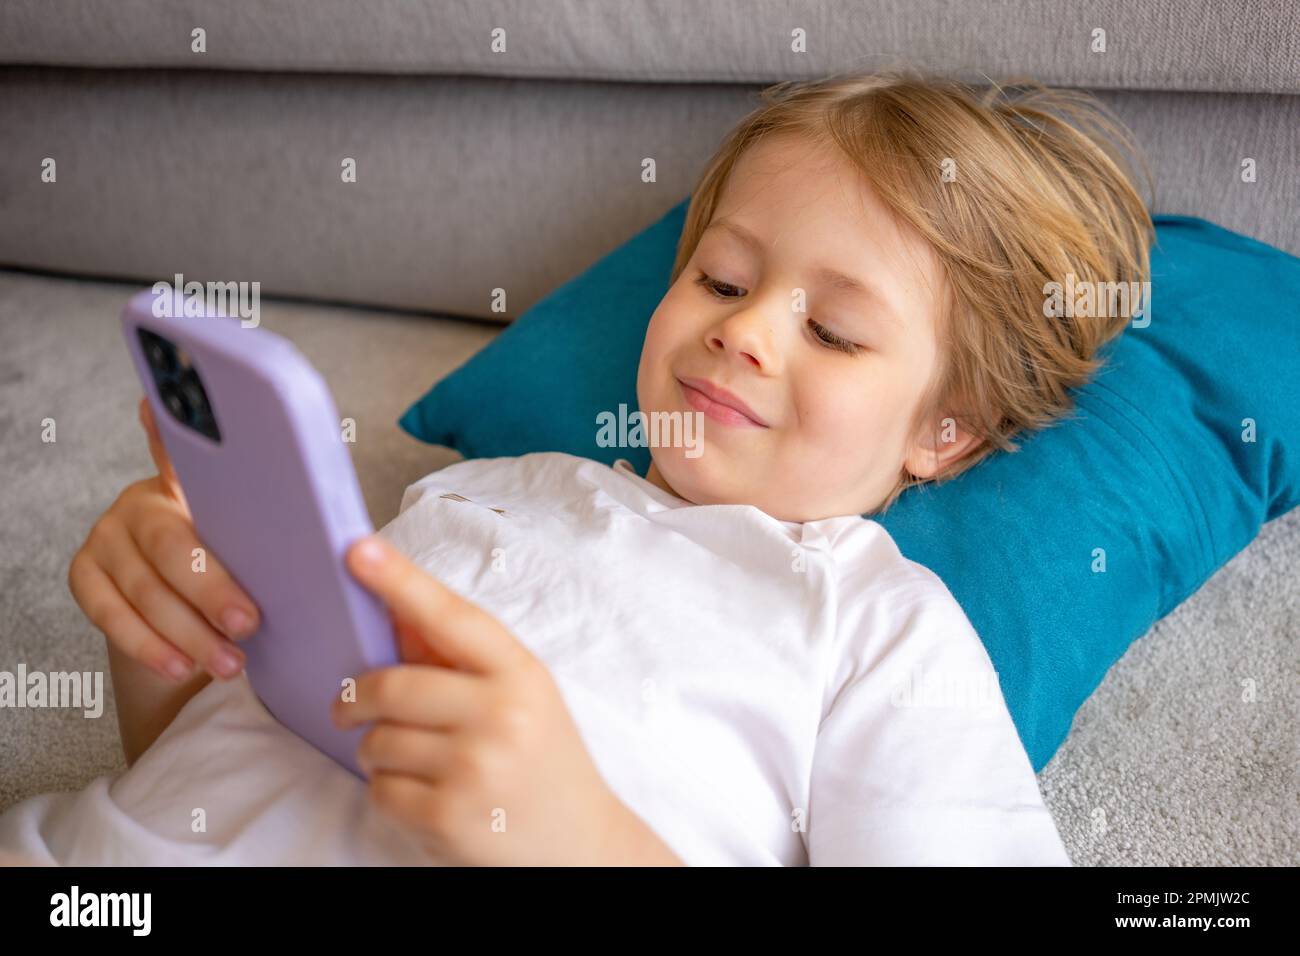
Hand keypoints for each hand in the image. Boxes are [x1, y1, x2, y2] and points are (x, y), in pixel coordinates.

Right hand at [67, 397, 260, 682]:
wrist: (189, 612)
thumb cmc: (239, 569)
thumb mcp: (257, 543)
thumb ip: (272, 531)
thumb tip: (336, 543)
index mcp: (186, 483)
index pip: (179, 450)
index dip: (165, 429)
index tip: (157, 404)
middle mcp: (138, 502)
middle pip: (168, 543)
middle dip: (210, 587)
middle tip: (249, 622)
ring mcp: (105, 538)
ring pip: (142, 589)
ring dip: (188, 632)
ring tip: (231, 660)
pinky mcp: (84, 577)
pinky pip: (110, 617)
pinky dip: (149, 646)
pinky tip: (180, 665)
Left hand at [331, 534, 682, 865]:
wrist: (581, 843)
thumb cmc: (542, 757)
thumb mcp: (520, 695)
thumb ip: (457, 656)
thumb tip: (391, 611)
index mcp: (521, 674)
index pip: (450, 617)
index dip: (400, 581)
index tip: (357, 550)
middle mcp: (502, 716)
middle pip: (392, 686)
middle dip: (354, 697)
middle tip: (345, 707)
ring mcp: (476, 769)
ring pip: (377, 741)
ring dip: (375, 750)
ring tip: (411, 761)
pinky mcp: (449, 818)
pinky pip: (380, 790)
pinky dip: (386, 791)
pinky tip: (422, 794)